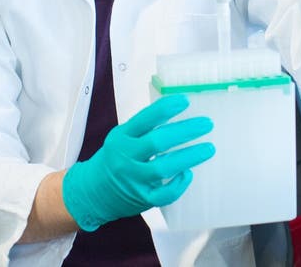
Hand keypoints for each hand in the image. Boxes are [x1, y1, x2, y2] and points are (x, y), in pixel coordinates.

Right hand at [61, 94, 214, 231]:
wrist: (92, 192)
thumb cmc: (114, 159)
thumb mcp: (121, 138)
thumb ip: (143, 128)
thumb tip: (176, 110)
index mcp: (121, 138)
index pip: (144, 120)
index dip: (165, 109)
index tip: (185, 101)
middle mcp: (126, 157)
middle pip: (157, 142)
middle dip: (185, 131)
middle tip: (207, 124)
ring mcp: (133, 179)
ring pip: (163, 168)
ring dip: (189, 157)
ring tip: (209, 148)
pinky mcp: (141, 199)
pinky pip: (164, 194)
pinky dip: (179, 184)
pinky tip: (188, 174)